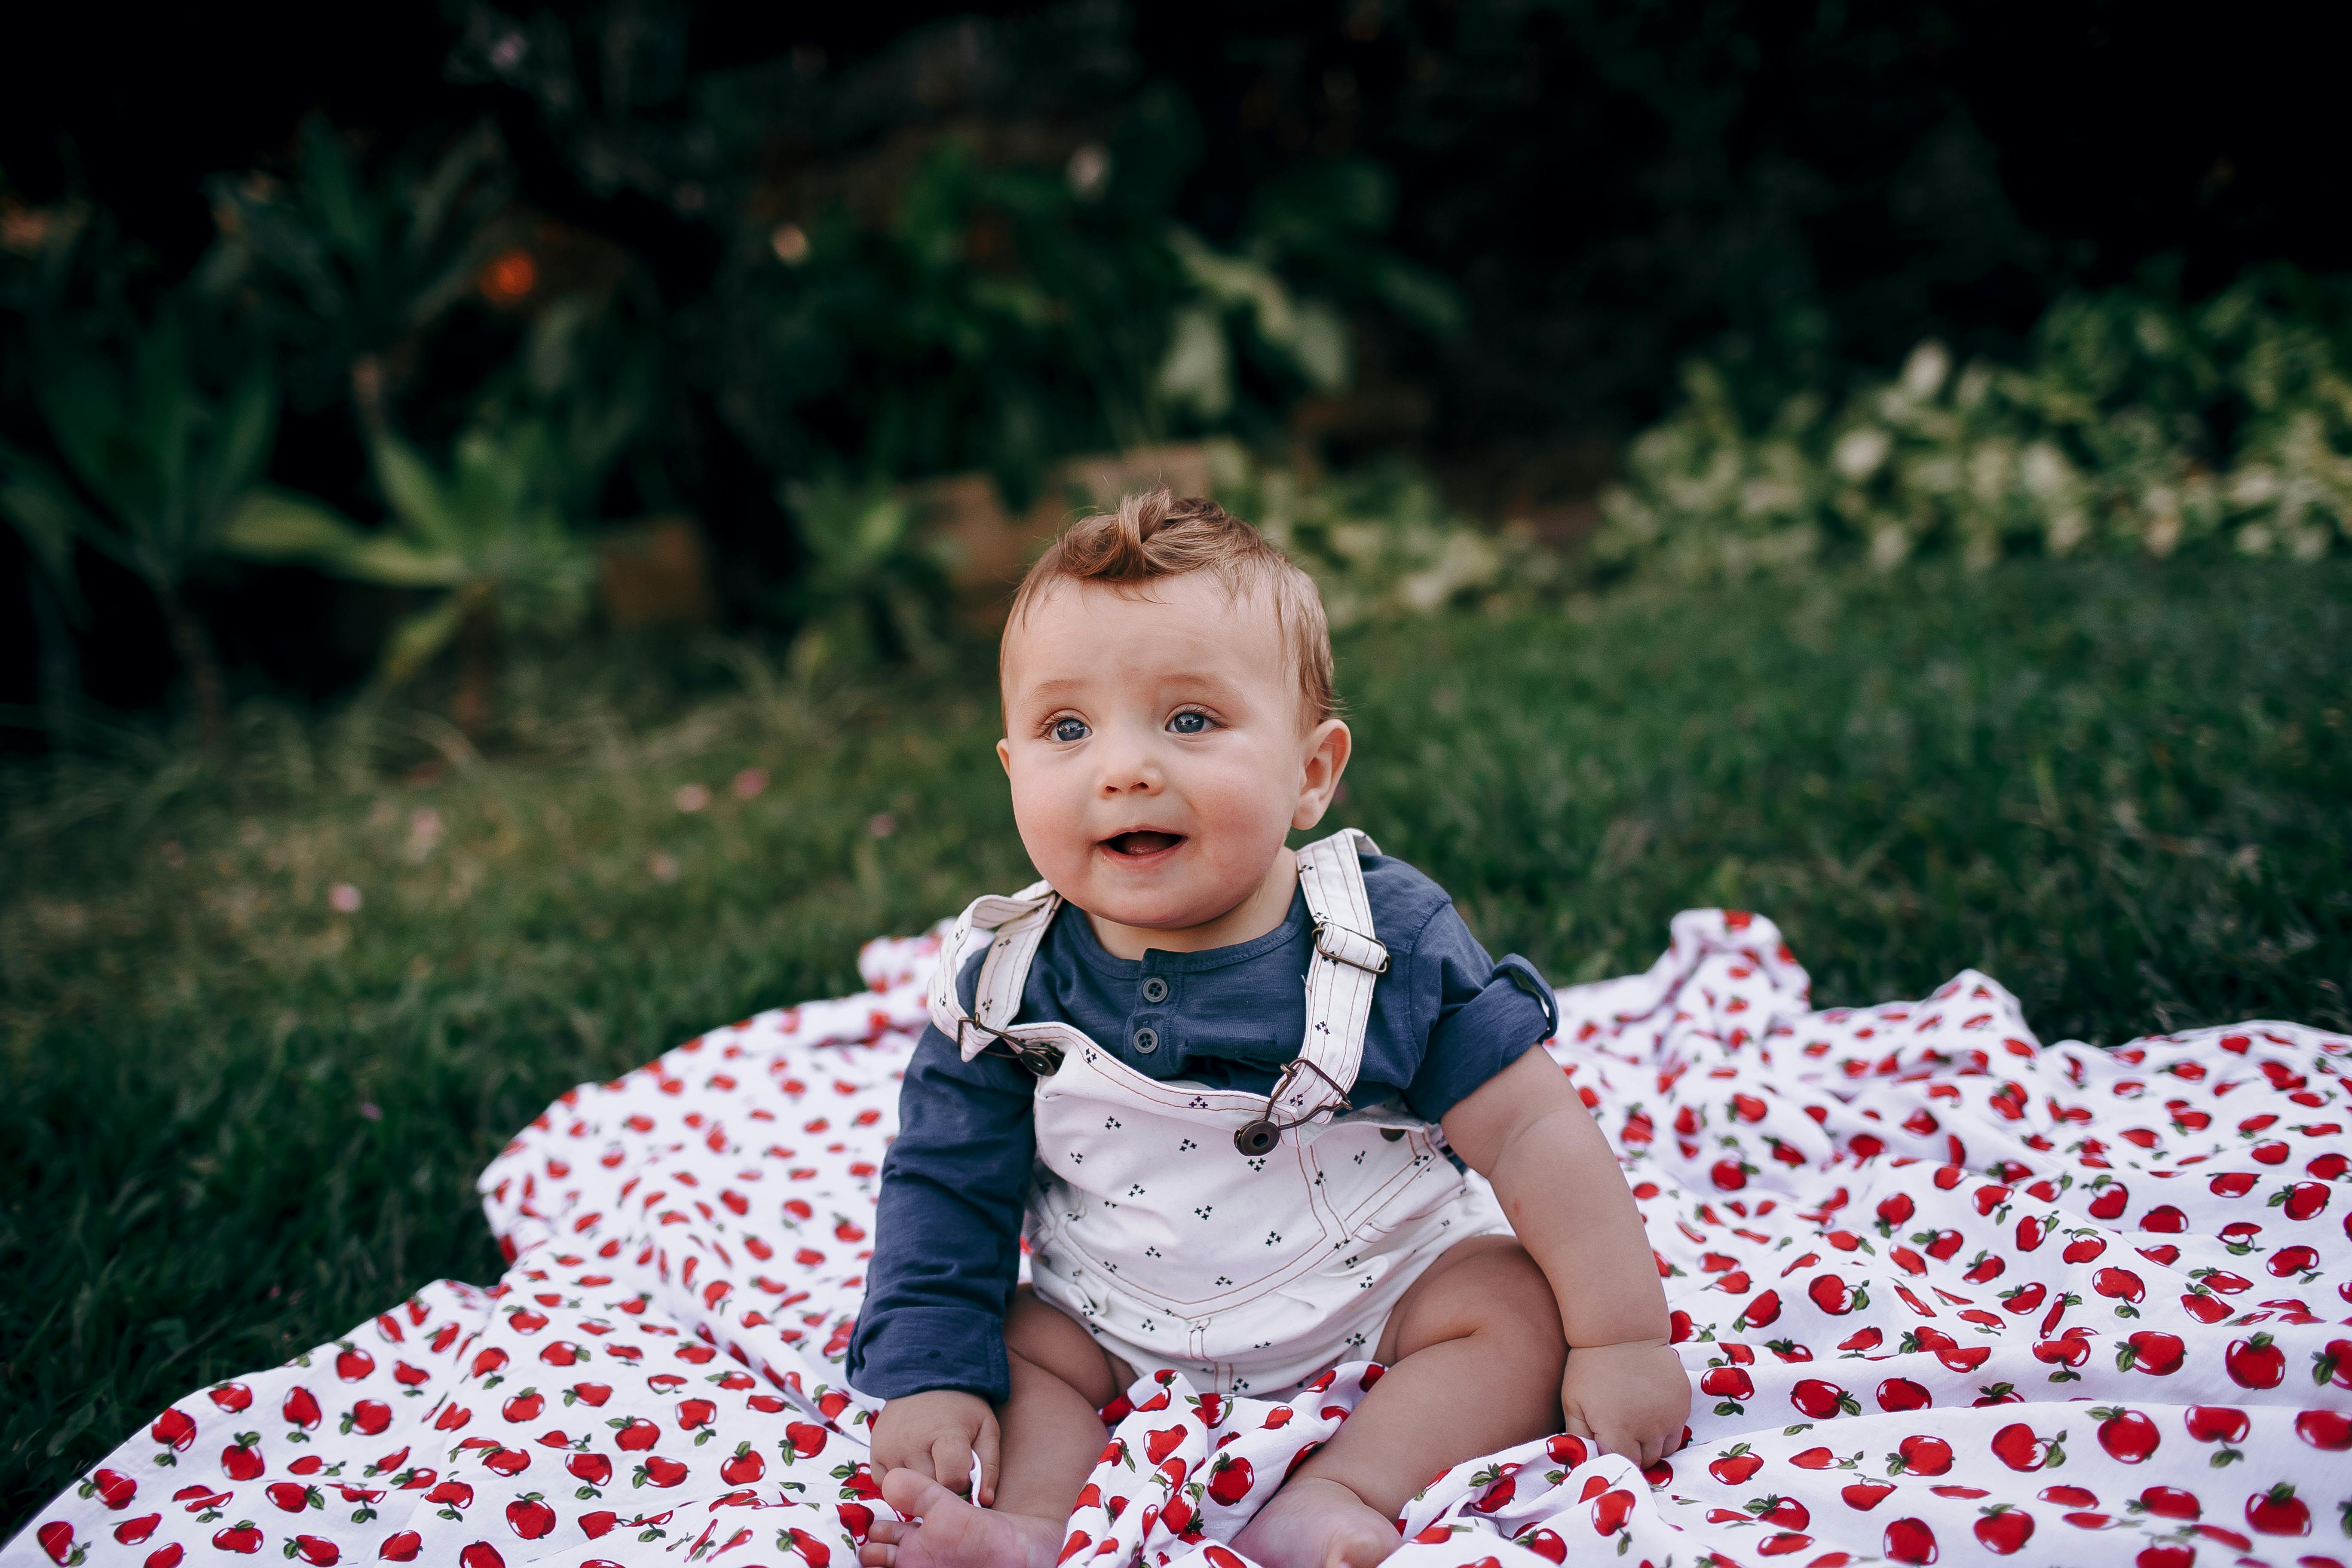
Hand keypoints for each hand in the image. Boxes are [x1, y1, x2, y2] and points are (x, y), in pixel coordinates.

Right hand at [870, 1390, 1000, 1506]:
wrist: (924, 1380)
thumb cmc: (961, 1410)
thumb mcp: (986, 1429)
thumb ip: (989, 1466)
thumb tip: (985, 1501)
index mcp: (945, 1434)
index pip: (951, 1481)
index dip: (962, 1483)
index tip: (964, 1472)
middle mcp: (911, 1443)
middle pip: (929, 1488)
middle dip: (942, 1485)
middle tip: (947, 1466)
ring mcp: (889, 1449)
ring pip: (907, 1490)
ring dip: (921, 1485)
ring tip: (931, 1463)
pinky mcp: (874, 1454)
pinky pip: (886, 1487)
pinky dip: (901, 1483)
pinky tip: (913, 1465)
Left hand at [1560, 1339, 1690, 1467]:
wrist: (1622, 1330)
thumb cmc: (1589, 1367)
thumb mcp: (1572, 1403)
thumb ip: (1579, 1439)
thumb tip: (1585, 1464)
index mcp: (1618, 1432)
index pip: (1625, 1466)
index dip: (1616, 1460)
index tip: (1608, 1447)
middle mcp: (1649, 1429)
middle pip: (1647, 1460)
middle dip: (1634, 1453)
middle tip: (1621, 1432)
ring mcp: (1670, 1416)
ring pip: (1666, 1448)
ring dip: (1652, 1443)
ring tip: (1636, 1421)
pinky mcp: (1683, 1402)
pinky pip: (1678, 1429)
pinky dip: (1666, 1426)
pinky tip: (1650, 1407)